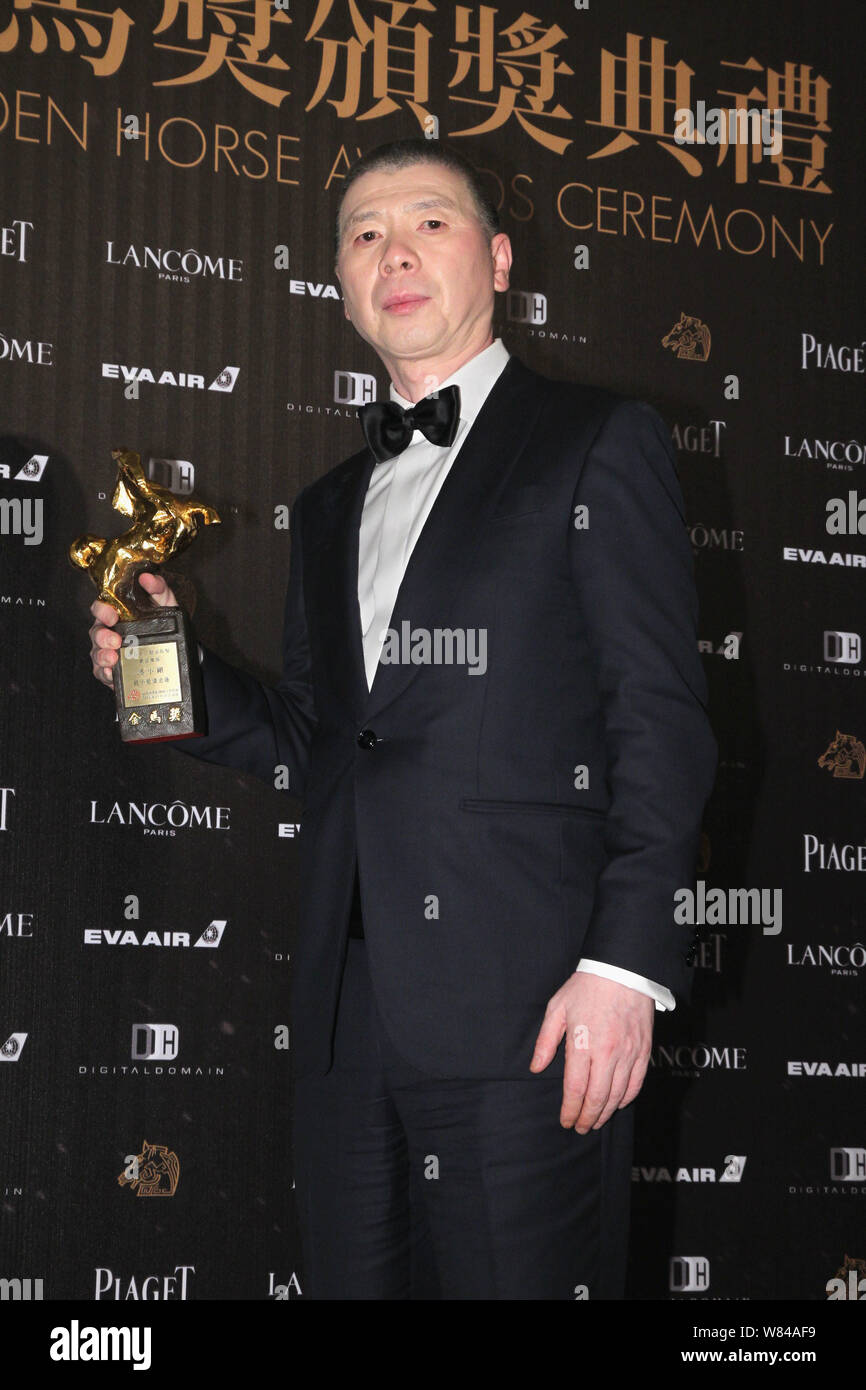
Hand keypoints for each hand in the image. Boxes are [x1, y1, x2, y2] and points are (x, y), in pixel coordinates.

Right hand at [88, 572, 176, 685]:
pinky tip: (112, 674)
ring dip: (102, 656)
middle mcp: (109, 631)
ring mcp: (109, 651)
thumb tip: (147, 578)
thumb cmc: (164, 622)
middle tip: (115, 641)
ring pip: (96, 653)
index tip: (112, 616)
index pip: (100, 608)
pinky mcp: (113, 670)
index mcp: (117, 614)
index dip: (102, 611)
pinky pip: (103, 673)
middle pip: (96, 632)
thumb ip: (158, 587)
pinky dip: (105, 674)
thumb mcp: (165, 602)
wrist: (176, 648)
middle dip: (102, 637)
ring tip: (113, 658)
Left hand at [530, 973, 653, 1132]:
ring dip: (606, 1113)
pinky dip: (627, 1098)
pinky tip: (617, 1104)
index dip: (570, 1110)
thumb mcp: (557, 1008)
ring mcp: (628, 1052)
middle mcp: (607, 1052)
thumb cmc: (586, 987)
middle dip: (588, 1118)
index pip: (576, 1088)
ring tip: (596, 1121)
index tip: (566, 1121)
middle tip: (580, 1128)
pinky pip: (636, 1083)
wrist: (622, 970)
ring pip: (618, 1095)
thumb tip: (536, 1068)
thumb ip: (545, 1041)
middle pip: (598, 1098)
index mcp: (582, 1043)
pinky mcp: (643, 1050)